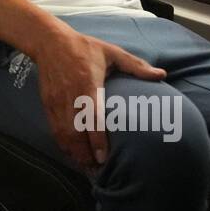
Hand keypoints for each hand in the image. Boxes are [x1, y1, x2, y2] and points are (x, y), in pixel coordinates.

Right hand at [32, 29, 165, 170]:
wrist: (50, 42)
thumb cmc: (84, 47)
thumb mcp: (111, 51)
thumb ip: (136, 65)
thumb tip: (162, 74)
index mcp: (87, 83)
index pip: (91, 116)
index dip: (96, 139)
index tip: (103, 156)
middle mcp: (70, 96)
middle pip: (74, 132)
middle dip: (84, 153)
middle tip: (98, 168)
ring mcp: (56, 101)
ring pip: (63, 134)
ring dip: (74, 152)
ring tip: (87, 166)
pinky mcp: (47, 104)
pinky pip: (54, 130)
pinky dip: (63, 144)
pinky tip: (73, 153)